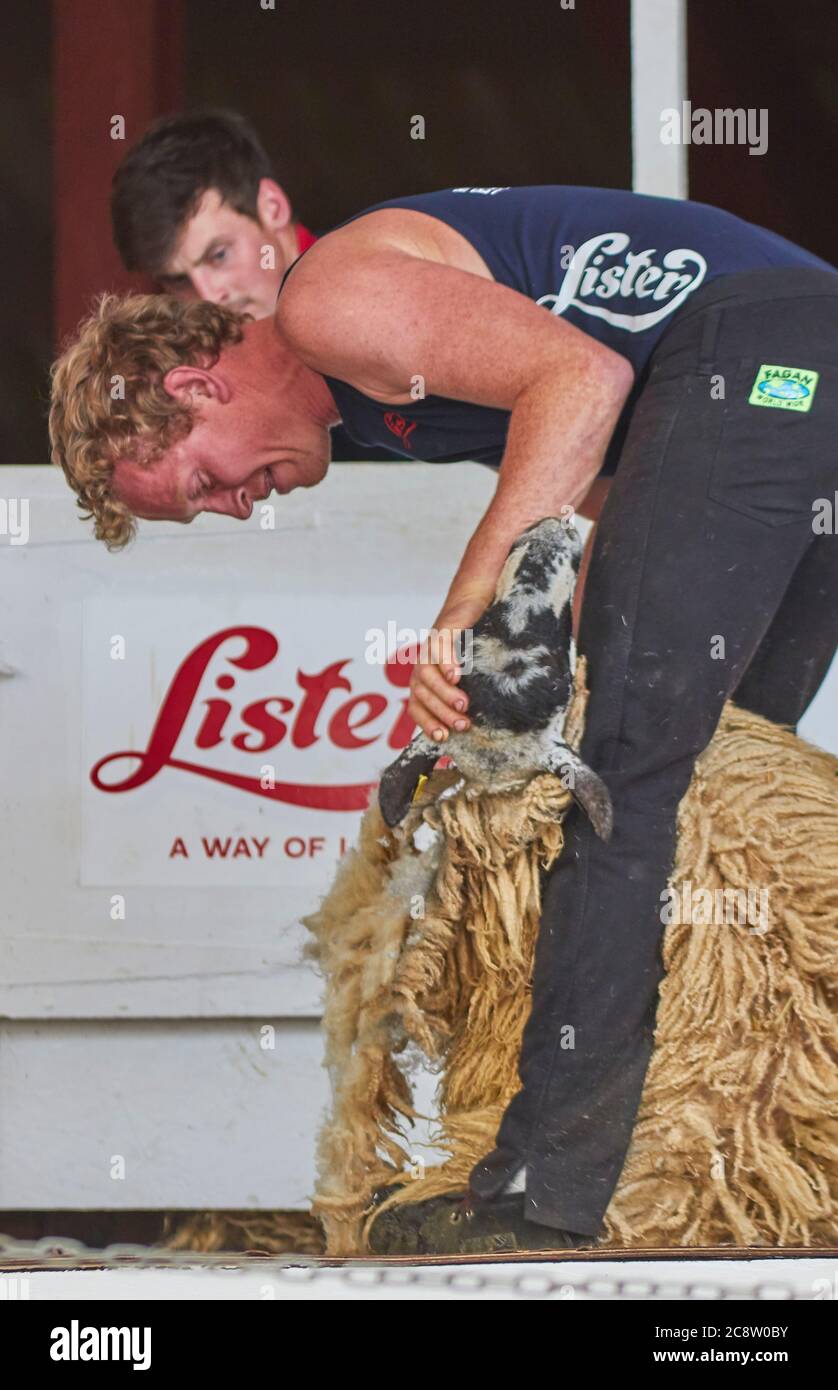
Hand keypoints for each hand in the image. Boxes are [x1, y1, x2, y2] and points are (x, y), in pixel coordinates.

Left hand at [408, 599, 485, 741]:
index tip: (444, 737)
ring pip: (426, 674)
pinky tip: (457, 675)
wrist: (471, 605)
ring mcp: (429, 648)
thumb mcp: (468, 677)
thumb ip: (464, 696)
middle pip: (421, 694)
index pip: (417, 707)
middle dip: (441, 712)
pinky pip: (438, 649)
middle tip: (463, 724)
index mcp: (424, 681)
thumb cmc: (471, 647)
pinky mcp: (441, 631)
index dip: (427, 723)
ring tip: (463, 704)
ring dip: (443, 692)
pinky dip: (445, 663)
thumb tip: (476, 728)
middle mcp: (422, 666)